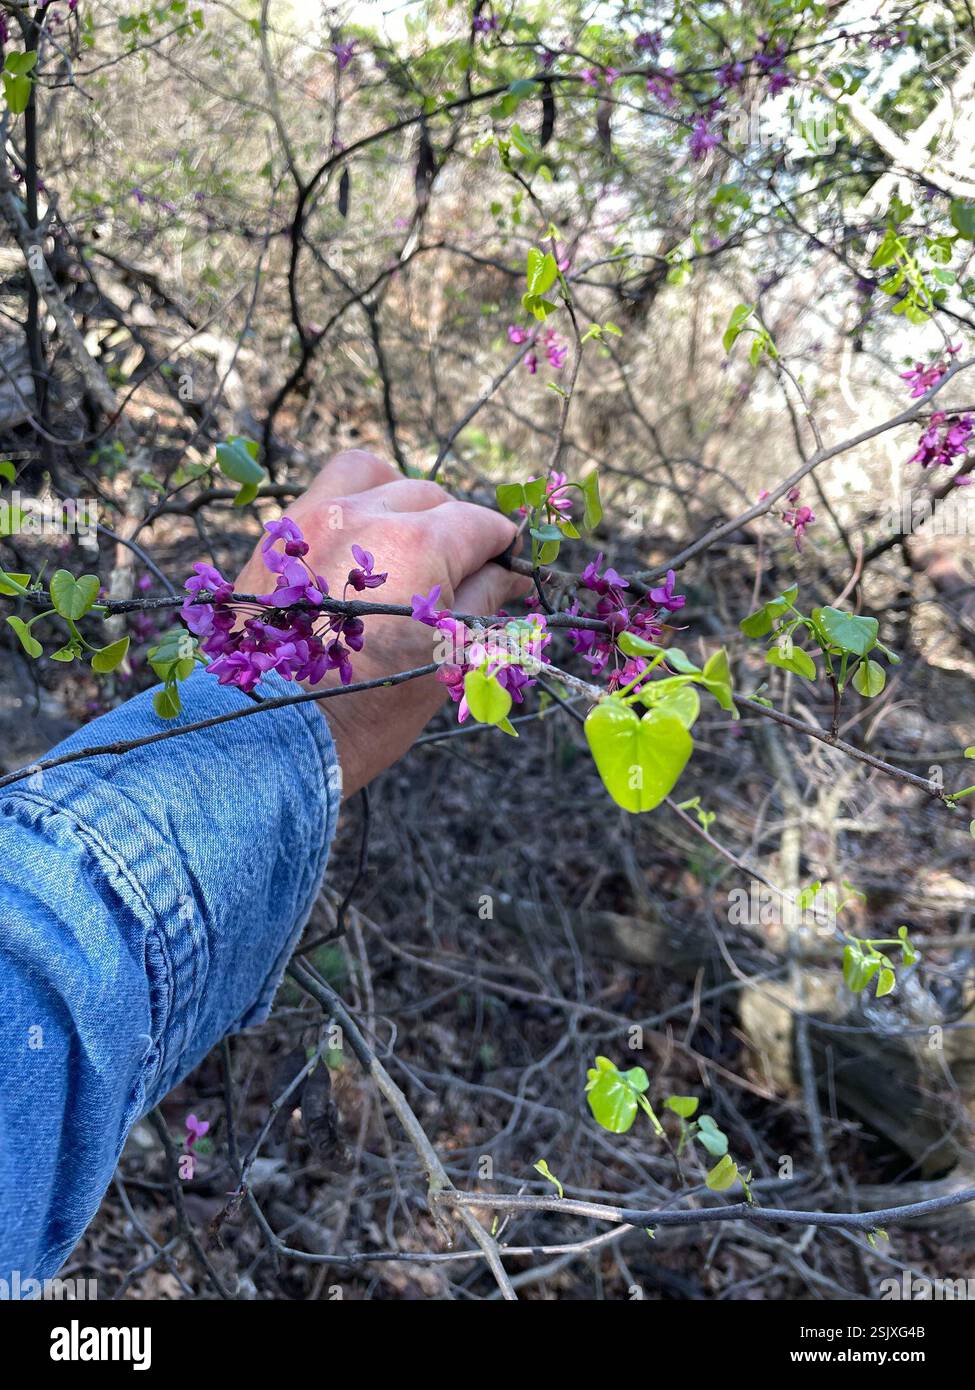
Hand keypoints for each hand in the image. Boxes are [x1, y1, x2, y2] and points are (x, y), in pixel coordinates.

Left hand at [235, 450, 531, 797]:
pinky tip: (360, 543)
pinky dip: (353, 503)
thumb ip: (481, 601)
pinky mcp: (281, 532)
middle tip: (456, 573)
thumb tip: (508, 575)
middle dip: (454, 529)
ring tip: (405, 542)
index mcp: (418, 545)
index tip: (504, 570)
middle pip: (432, 497)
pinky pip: (327, 488)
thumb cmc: (367, 708)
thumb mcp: (443, 657)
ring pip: (377, 476)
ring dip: (401, 500)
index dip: (500, 549)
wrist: (272, 733)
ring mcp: (317, 517)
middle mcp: (368, 515)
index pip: (480, 524)